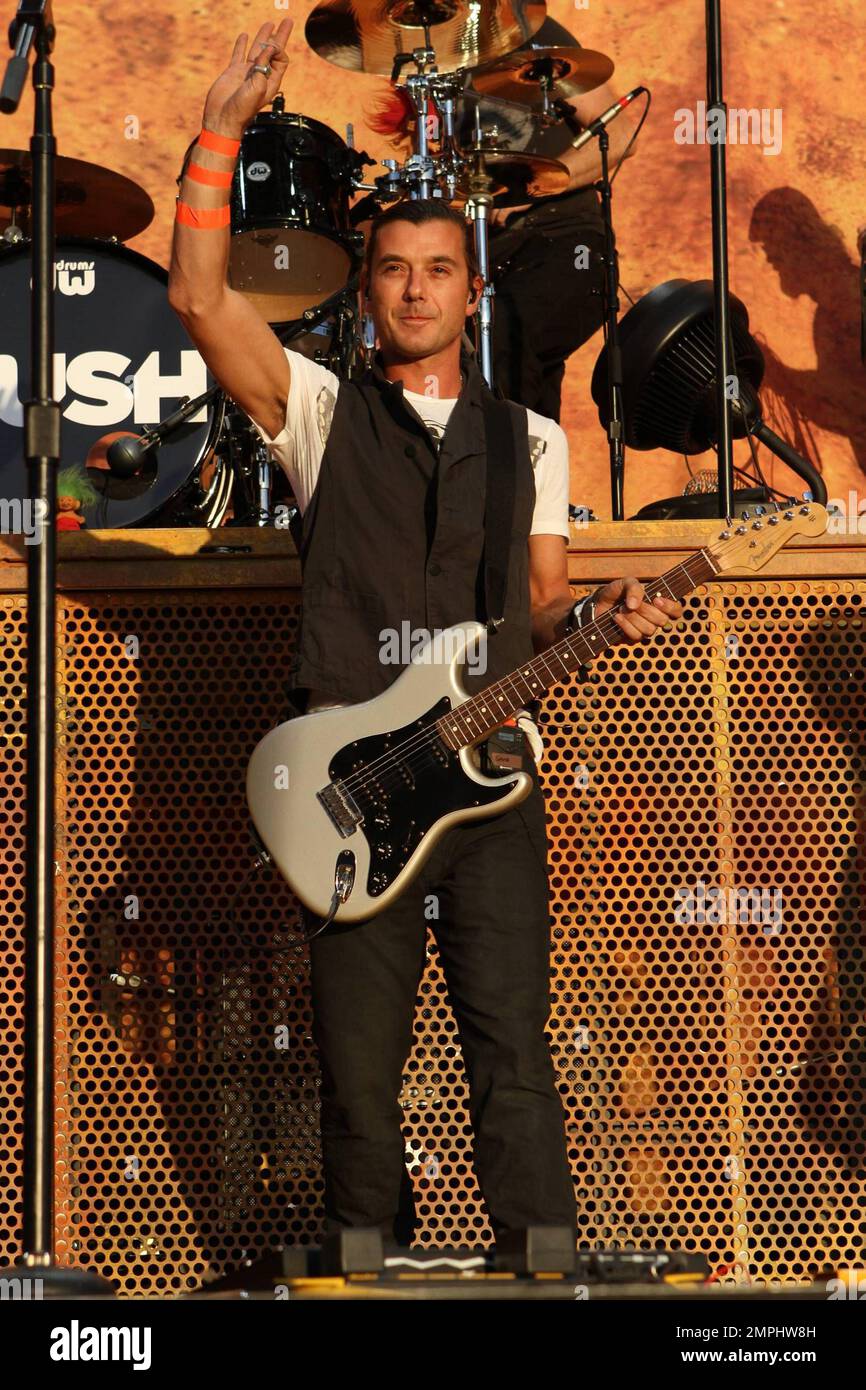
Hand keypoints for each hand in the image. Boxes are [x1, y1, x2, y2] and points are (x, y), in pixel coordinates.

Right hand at [202, 17, 292, 139]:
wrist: (222, 118)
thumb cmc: (241, 110)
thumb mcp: (257, 88)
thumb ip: (264, 67)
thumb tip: (270, 48)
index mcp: (270, 80)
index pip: (280, 58)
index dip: (278, 49)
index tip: (272, 46)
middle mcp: (260, 75)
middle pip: (272, 51)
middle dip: (280, 36)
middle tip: (287, 21)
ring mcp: (246, 72)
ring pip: (256, 49)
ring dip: (263, 36)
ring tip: (269, 24)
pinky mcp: (233, 72)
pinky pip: (239, 54)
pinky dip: (241, 44)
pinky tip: (244, 36)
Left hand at [593, 577, 682, 644]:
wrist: (599, 603)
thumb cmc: (617, 592)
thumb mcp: (625, 583)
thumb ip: (634, 588)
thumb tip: (634, 606)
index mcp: (659, 604)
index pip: (677, 610)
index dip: (670, 607)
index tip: (656, 600)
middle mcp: (654, 618)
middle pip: (662, 621)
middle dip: (646, 611)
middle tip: (631, 603)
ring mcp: (644, 630)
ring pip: (649, 630)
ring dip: (633, 618)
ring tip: (621, 608)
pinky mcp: (632, 639)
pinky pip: (636, 636)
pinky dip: (625, 625)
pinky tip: (617, 617)